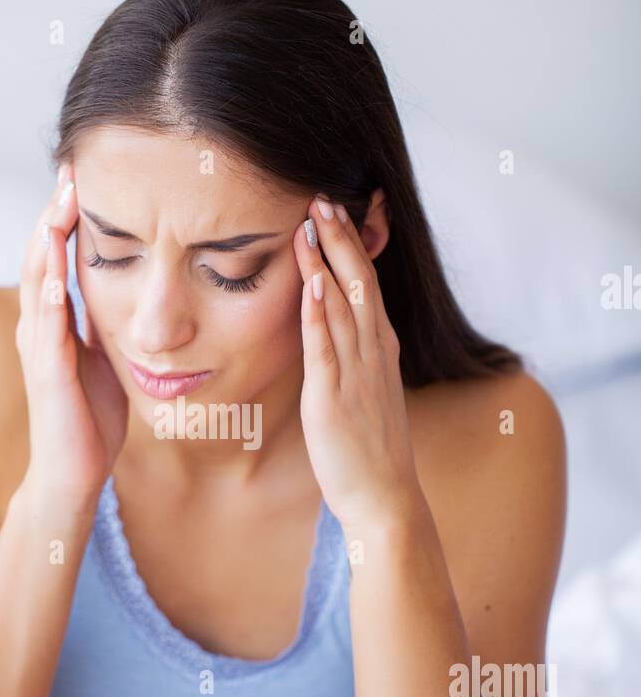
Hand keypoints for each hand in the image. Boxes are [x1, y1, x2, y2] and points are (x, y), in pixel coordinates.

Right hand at [15, 164, 127, 511]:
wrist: (73, 475)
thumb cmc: (89, 420)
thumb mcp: (101, 358)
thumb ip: (101, 323)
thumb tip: (123, 287)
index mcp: (52, 322)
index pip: (54, 257)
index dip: (65, 218)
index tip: (81, 178)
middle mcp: (37, 329)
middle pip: (39, 258)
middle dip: (53, 215)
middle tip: (69, 172)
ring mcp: (38, 352)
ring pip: (36, 285)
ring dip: (47, 244)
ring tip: (60, 205)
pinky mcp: (47, 378)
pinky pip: (46, 332)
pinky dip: (49, 299)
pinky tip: (58, 272)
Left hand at [293, 196, 422, 536]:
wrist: (385, 500)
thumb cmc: (369, 452)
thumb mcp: (365, 392)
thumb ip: (352, 358)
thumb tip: (332, 330)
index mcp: (379, 350)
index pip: (368, 285)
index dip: (352, 246)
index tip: (336, 210)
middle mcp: (373, 354)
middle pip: (359, 283)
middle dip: (341, 238)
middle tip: (323, 197)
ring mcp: (356, 374)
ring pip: (344, 305)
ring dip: (326, 262)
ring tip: (311, 221)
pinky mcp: (334, 399)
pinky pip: (327, 348)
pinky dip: (319, 314)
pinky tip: (311, 283)